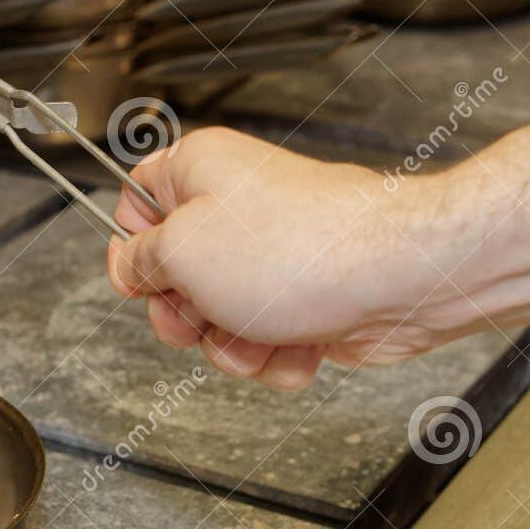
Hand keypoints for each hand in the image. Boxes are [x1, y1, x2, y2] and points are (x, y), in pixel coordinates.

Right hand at [107, 120, 529, 388]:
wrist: (398, 279)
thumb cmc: (303, 250)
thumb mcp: (181, 252)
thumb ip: (139, 261)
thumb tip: (132, 268)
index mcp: (198, 172)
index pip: (134, 202)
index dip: (131, 249)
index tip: (144, 276)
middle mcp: (236, 210)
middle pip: (172, 277)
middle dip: (184, 315)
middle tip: (202, 313)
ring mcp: (271, 259)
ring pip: (216, 321)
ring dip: (233, 344)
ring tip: (263, 333)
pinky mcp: (302, 302)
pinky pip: (263, 343)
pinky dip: (276, 356)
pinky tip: (300, 346)